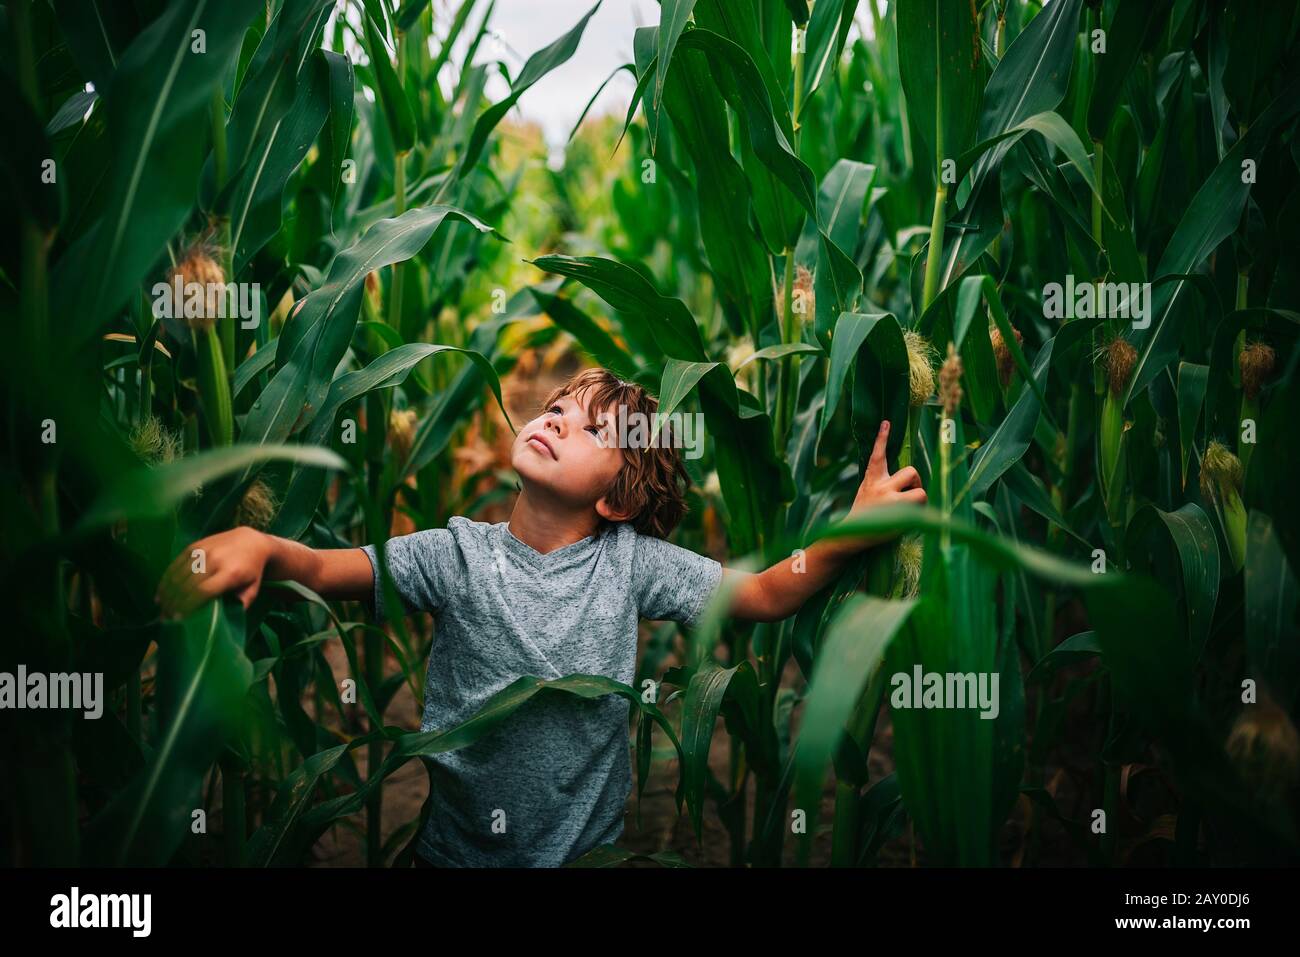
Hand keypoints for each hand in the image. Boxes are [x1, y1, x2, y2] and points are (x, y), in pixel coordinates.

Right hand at [155, 527, 270, 619]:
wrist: (251, 541)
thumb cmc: (252, 571)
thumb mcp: (252, 590)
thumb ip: (239, 605)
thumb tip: (223, 621)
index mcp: (231, 573)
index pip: (204, 591)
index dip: (188, 606)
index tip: (179, 620)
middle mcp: (215, 560)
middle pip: (188, 585)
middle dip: (174, 604)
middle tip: (166, 618)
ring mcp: (203, 551)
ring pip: (178, 575)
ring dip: (167, 593)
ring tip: (161, 609)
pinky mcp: (194, 546)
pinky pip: (175, 564)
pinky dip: (166, 579)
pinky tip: (161, 592)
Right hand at [841, 420, 926, 549]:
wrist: (850, 536)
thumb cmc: (863, 516)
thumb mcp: (867, 494)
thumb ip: (883, 484)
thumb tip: (908, 479)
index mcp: (872, 480)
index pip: (878, 455)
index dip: (882, 438)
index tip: (887, 423)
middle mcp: (881, 486)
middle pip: (912, 471)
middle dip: (915, 484)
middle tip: (908, 496)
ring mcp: (890, 499)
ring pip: (920, 490)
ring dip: (918, 500)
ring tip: (907, 511)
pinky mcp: (899, 513)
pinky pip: (919, 508)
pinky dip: (917, 514)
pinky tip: (903, 523)